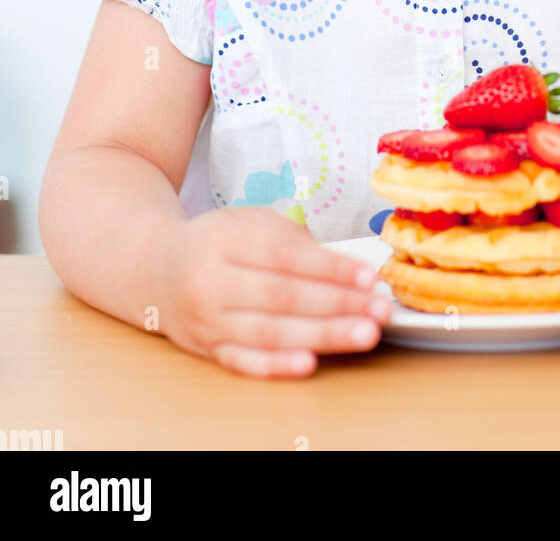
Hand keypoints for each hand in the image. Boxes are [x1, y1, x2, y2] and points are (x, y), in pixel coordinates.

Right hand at [149, 206, 392, 377]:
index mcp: (224, 241)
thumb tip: (343, 266)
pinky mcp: (206, 350)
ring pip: (269, 332)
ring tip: (364, 334)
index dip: (330, 268)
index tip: (369, 276)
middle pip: (282, 297)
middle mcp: (211, 281)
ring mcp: (207, 320)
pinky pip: (244, 362)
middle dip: (338, 305)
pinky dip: (277, 365)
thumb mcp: (247, 222)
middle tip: (380, 310)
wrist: (152, 269)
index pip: (285, 256)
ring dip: (323, 336)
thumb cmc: (214, 242)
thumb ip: (291, 237)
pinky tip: (310, 363)